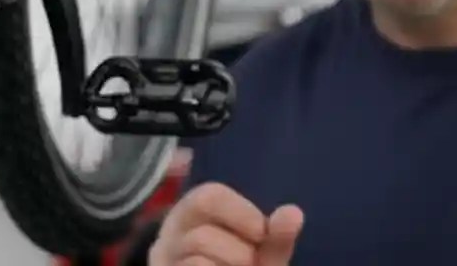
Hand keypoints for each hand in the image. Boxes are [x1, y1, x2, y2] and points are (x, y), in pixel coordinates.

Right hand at [149, 182, 303, 265]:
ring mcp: (163, 261)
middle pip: (202, 233)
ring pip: (198, 258)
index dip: (241, 213)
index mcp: (192, 215)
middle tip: (250, 263)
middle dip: (237, 252)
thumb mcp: (258, 254)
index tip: (261, 233)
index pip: (209, 196)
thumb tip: (294, 212)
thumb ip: (275, 239)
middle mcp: (169, 236)